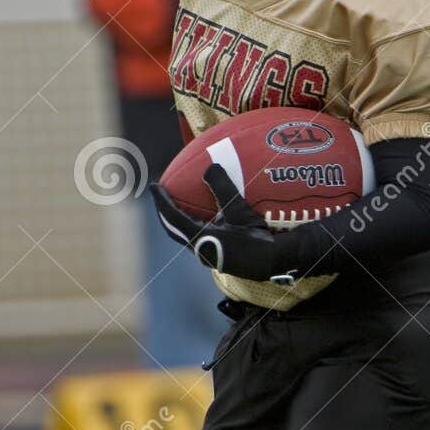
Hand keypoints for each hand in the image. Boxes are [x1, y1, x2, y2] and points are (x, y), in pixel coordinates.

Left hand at [150, 165, 286, 281]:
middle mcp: (201, 250)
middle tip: (162, 196)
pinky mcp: (222, 258)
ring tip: (181, 206)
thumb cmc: (258, 238)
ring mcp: (211, 256)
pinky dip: (198, 225)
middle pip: (175, 229)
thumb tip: (210, 166)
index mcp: (200, 239)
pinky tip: (209, 219)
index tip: (154, 186)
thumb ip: (223, 188)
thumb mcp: (240, 210)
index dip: (162, 200)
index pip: (173, 217)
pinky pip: (202, 239)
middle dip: (166, 213)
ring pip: (188, 236)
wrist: (275, 263)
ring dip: (182, 220)